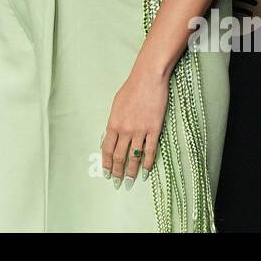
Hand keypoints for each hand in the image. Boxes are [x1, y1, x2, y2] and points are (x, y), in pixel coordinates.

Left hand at [101, 64, 169, 188]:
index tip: (106, 173)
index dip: (106, 163)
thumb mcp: (116, 104)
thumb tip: (111, 135)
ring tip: (130, 182)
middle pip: (119, 156)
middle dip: (117, 171)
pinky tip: (146, 171)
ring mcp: (140, 131)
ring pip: (134, 157)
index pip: (106, 148)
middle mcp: (125, 130)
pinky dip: (147, 163)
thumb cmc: (132, 88)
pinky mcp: (154, 129)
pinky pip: (150, 151)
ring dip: (131, 171)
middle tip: (117, 182)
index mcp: (113, 123)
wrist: (148, 78)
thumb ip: (114, 121)